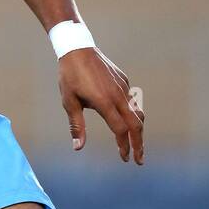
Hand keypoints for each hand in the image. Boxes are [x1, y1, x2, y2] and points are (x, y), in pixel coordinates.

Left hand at [58, 48, 143, 163]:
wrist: (78, 49)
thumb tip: (77, 147)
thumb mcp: (69, 102)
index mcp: (105, 102)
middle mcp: (118, 95)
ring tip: (136, 143)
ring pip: (137, 112)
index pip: (120, 130)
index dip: (124, 146)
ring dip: (138, 130)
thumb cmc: (70, 76)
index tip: (124, 158)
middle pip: (136, 124)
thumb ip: (76, 125)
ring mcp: (123, 87)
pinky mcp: (123, 80)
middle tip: (139, 159)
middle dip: (139, 143)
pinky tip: (126, 120)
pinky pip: (131, 100)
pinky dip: (133, 113)